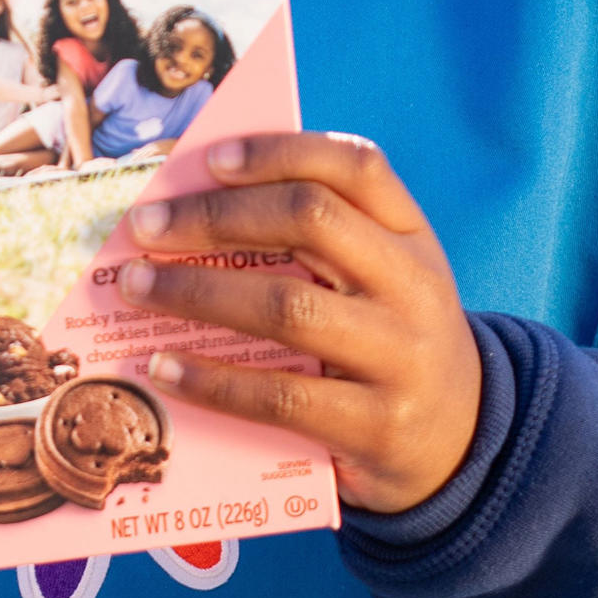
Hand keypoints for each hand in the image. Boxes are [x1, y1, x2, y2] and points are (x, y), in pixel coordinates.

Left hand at [117, 132, 481, 515]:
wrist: (462, 444)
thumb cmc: (389, 341)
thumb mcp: (380, 279)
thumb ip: (317, 242)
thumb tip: (188, 209)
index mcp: (413, 236)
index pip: (356, 167)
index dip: (281, 152)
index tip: (211, 159)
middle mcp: (414, 287)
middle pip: (311, 221)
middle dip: (215, 216)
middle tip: (144, 225)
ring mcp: (399, 357)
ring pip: (287, 306)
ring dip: (196, 292)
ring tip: (135, 286)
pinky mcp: (375, 425)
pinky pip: (279, 396)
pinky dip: (212, 380)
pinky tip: (162, 368)